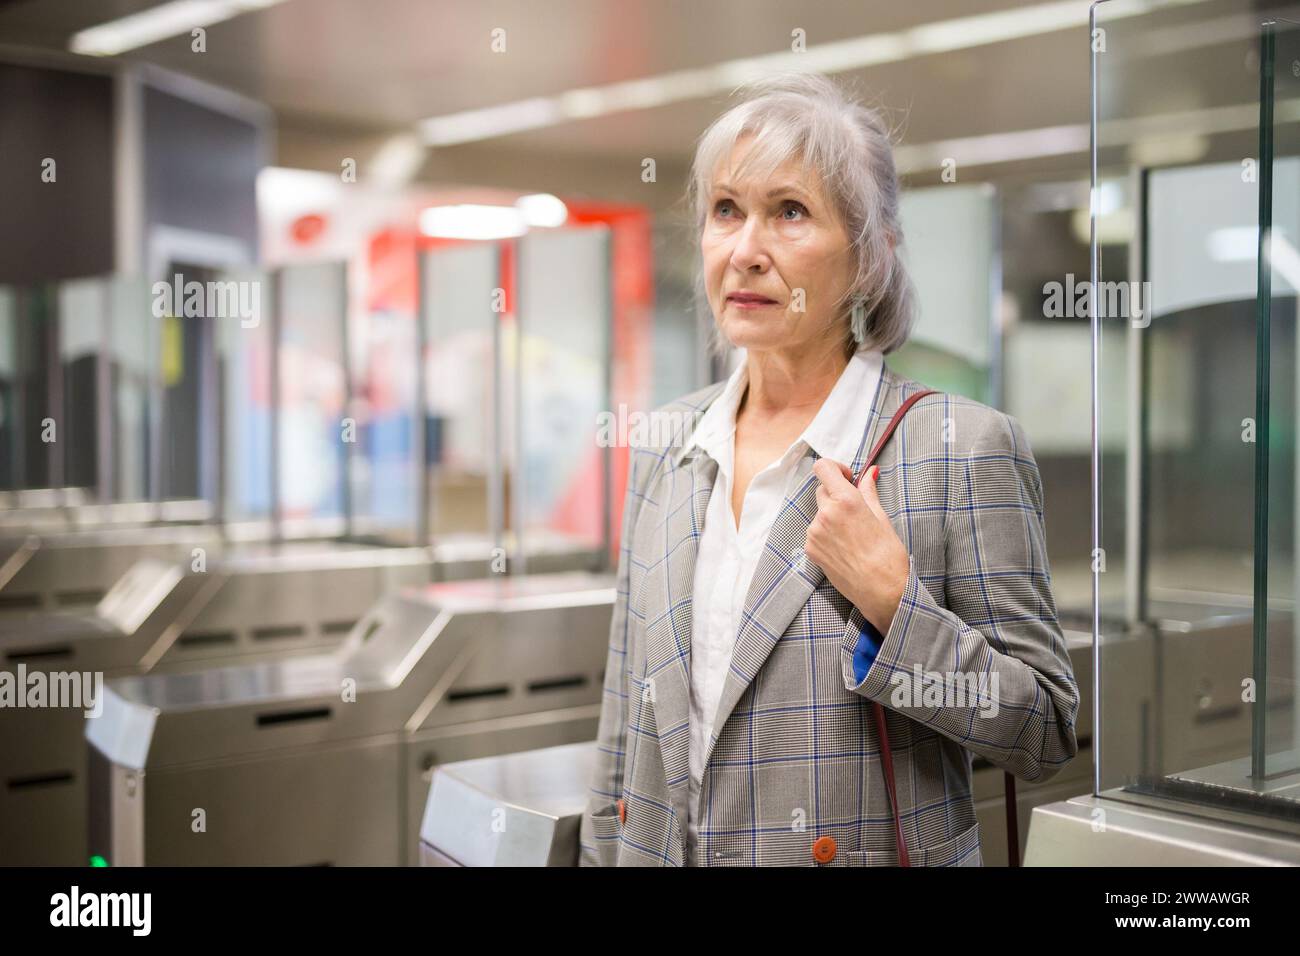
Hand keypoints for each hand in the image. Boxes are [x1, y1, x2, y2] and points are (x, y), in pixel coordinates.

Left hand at [805, 459, 910, 635]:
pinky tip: (845, 548)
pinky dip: (826, 534)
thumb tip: (870, 473)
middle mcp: (825, 513)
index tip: (847, 477)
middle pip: (822, 490)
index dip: (834, 468)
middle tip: (855, 510)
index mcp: (845, 500)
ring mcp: (815, 532)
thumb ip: (869, 492)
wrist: (881, 590)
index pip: (823, 468)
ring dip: (831, 516)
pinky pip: (816, 532)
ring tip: (853, 536)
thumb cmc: (888, 555)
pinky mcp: (810, 549)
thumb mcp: (881, 517)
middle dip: (836, 495)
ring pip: (819, 513)